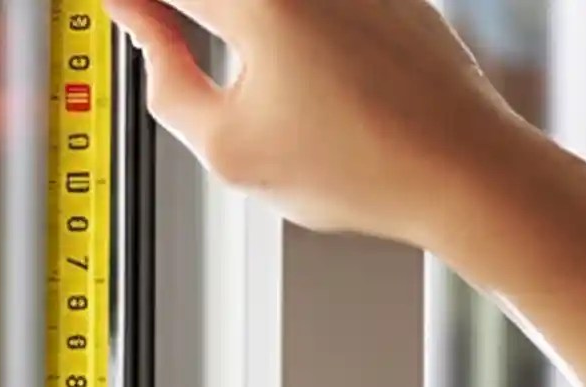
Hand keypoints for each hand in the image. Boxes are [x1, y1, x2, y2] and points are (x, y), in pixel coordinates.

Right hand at [104, 0, 550, 249]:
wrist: (464, 172)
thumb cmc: (357, 168)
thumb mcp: (228, 148)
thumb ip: (167, 81)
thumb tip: (142, 30)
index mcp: (262, 3)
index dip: (136, 5)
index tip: (120, 12)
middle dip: (185, 14)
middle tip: (158, 31)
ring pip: (264, 6)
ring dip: (235, 25)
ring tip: (227, 63)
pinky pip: (312, 8)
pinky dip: (282, 27)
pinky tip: (306, 90)